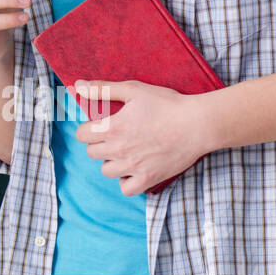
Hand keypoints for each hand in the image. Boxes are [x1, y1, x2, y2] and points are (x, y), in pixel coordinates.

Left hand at [74, 80, 215, 195]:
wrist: (197, 124)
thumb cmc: (167, 104)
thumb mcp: (133, 89)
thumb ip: (103, 89)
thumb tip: (78, 85)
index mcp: (113, 128)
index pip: (82, 135)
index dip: (88, 128)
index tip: (101, 124)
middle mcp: (120, 150)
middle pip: (92, 153)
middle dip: (98, 143)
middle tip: (115, 136)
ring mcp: (134, 167)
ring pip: (106, 171)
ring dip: (111, 161)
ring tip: (125, 151)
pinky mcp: (149, 178)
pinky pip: (126, 189)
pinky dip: (126, 181)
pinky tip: (133, 168)